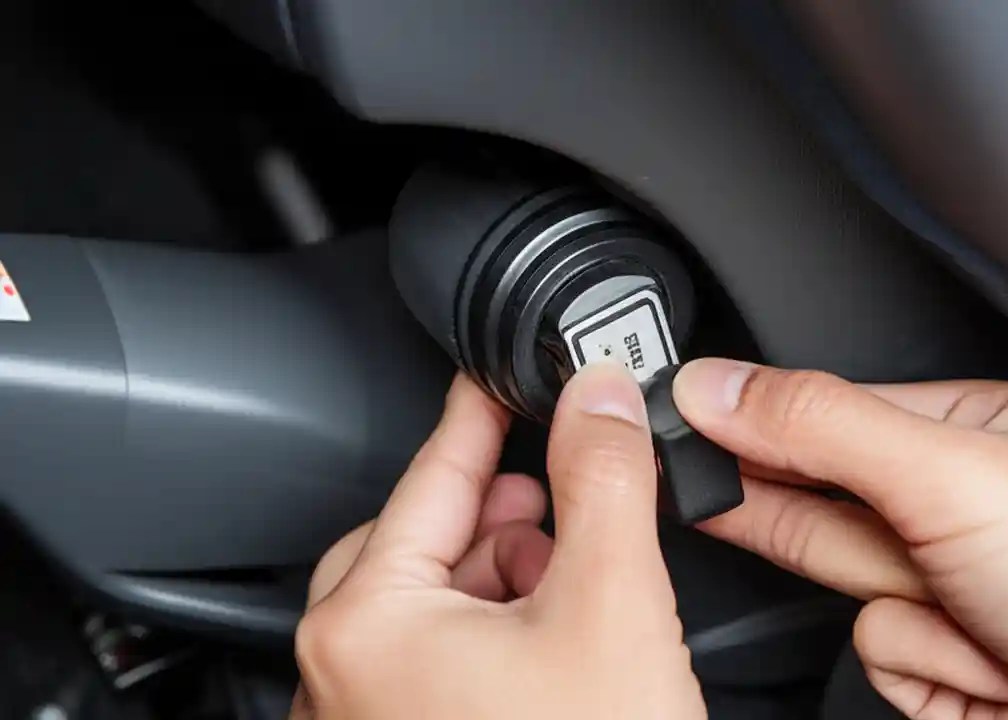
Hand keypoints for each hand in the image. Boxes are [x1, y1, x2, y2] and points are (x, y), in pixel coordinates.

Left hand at [292, 365, 703, 718]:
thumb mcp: (611, 604)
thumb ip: (603, 481)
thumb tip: (598, 399)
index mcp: (368, 626)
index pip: (430, 475)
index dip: (478, 413)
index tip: (493, 374)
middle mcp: (342, 678)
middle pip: (424, 540)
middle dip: (500, 509)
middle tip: (557, 486)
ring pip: (431, 604)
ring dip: (503, 574)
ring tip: (569, 575)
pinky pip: (435, 662)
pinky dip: (493, 632)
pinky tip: (549, 641)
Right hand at [673, 359, 1007, 719]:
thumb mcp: (953, 475)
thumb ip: (822, 424)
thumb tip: (719, 384)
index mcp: (976, 432)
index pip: (834, 412)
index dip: (760, 419)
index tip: (684, 417)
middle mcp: (962, 508)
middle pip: (828, 497)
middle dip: (798, 506)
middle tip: (705, 485)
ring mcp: (956, 590)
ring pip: (849, 589)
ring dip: (900, 606)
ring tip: (967, 607)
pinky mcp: (949, 665)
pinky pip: (876, 654)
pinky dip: (921, 664)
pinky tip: (985, 661)